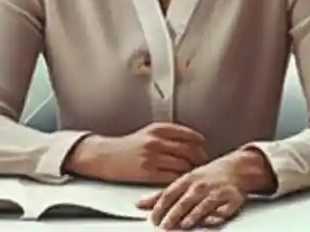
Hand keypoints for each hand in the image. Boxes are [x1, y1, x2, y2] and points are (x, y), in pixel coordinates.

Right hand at [63, 123, 207, 183]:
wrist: (105, 156)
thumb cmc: (126, 146)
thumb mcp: (147, 132)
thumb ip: (166, 134)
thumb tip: (189, 140)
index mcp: (157, 129)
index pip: (187, 134)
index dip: (199, 141)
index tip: (203, 145)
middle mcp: (156, 141)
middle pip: (189, 150)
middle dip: (199, 157)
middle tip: (202, 161)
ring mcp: (153, 158)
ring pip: (182, 164)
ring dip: (190, 170)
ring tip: (192, 172)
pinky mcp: (148, 173)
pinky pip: (172, 177)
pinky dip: (179, 179)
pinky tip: (179, 179)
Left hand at [137, 149, 273, 228]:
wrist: (236, 168)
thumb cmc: (206, 176)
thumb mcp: (184, 181)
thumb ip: (163, 194)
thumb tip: (140, 204)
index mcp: (187, 180)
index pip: (170, 193)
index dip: (160, 206)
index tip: (153, 218)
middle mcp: (201, 185)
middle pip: (185, 200)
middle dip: (174, 214)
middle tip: (165, 226)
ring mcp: (217, 191)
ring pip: (204, 204)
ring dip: (194, 215)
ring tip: (185, 224)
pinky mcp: (233, 198)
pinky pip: (225, 209)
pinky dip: (217, 215)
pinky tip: (210, 220)